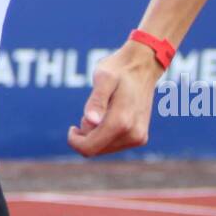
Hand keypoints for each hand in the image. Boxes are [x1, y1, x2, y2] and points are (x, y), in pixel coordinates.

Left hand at [67, 40, 165, 156]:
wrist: (143, 66)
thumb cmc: (118, 69)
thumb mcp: (103, 78)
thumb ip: (97, 101)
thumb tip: (91, 121)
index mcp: (121, 122)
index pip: (89, 148)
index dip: (75, 141)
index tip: (72, 126)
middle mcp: (132, 135)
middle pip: (95, 149)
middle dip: (87, 133)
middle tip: (93, 110)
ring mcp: (138, 138)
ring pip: (104, 148)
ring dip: (97, 133)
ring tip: (105, 110)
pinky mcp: (140, 138)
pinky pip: (114, 145)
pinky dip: (107, 133)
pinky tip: (112, 114)